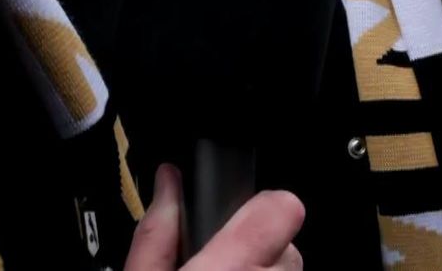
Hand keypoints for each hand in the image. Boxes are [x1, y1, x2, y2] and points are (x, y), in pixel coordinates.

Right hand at [126, 165, 303, 270]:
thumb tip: (168, 179)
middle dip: (250, 245)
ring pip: (283, 265)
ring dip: (257, 270)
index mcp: (234, 265)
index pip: (282, 204)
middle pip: (281, 236)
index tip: (233, 217)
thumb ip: (158, 231)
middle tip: (209, 266)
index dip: (257, 206)